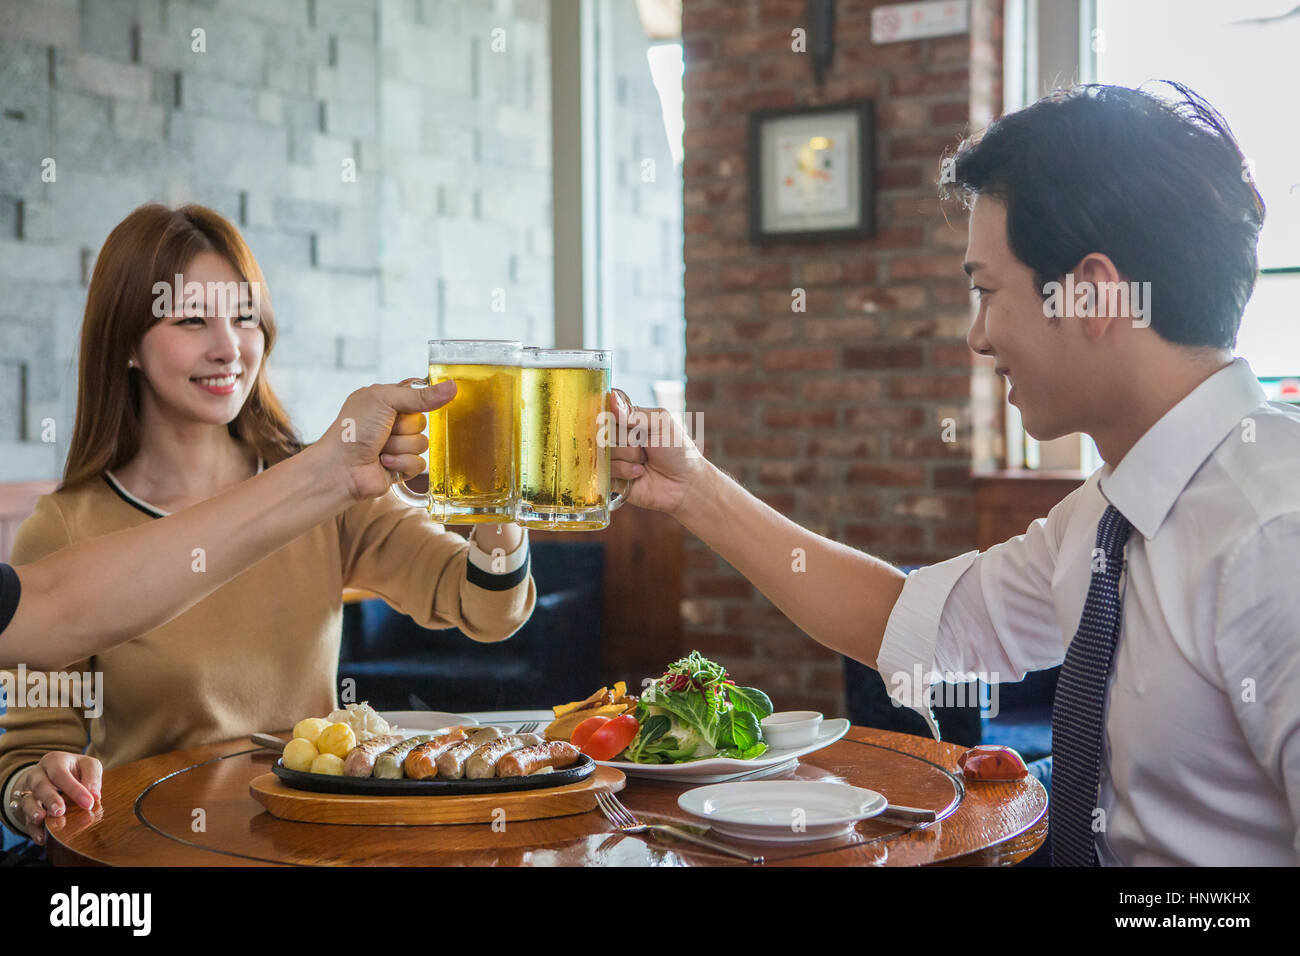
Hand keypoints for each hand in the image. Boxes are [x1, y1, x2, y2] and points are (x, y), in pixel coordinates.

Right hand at [11, 753, 101, 845]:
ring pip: (27, 802)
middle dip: (50, 799)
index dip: (74, 789)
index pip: (61, 774)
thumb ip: (92, 777)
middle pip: (40, 786)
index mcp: (54, 761)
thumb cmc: (75, 770)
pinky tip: (42, 838)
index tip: (89, 803)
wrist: (54, 774)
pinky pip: (26, 820)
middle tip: (60, 811)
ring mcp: (29, 792)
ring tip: (42, 819)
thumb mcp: (88, 766)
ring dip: (34, 812)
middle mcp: (38, 776)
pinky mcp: (26, 809)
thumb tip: (95, 796)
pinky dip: (33, 830)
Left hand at [318, 380, 457, 500]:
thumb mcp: (385, 400)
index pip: (419, 396)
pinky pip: (420, 464)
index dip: (419, 402)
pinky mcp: (402, 467)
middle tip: (384, 430)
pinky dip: (401, 463)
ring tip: (379, 449)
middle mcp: (393, 422)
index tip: (410, 405)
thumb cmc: (353, 429)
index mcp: (387, 401)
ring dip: (400, 446)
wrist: (340, 467)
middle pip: (423, 422)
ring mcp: (398, 445)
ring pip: (423, 443)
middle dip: (404, 428)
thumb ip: (420, 395)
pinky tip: (383, 463)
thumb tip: (452, 387)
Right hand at [608, 388, 711, 517]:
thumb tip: (612, 397)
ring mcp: (614, 457)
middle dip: (626, 439)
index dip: (611, 414)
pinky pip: (605, 470)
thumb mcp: (661, 423)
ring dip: (628, 456)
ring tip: (644, 462)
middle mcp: (618, 437)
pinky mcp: (612, 477)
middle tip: (644, 445)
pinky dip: (625, 471)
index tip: (622, 419)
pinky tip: (639, 473)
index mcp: (629, 420)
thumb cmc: (678, 450)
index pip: (607, 409)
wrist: (685, 483)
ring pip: (604, 450)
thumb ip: (634, 413)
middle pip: (604, 430)